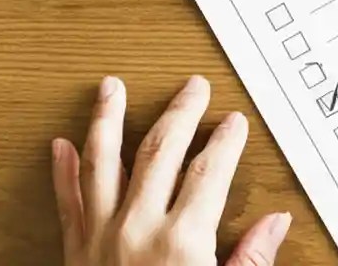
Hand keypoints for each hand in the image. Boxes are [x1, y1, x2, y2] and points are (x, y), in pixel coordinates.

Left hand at [51, 75, 290, 265]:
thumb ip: (251, 261)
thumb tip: (275, 223)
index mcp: (182, 242)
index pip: (210, 170)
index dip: (225, 140)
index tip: (234, 123)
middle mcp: (137, 230)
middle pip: (160, 150)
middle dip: (180, 113)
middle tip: (192, 88)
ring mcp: (100, 237)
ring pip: (102, 162)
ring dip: (106, 120)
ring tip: (110, 89)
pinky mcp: (74, 253)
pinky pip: (67, 202)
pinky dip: (62, 172)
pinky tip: (62, 145)